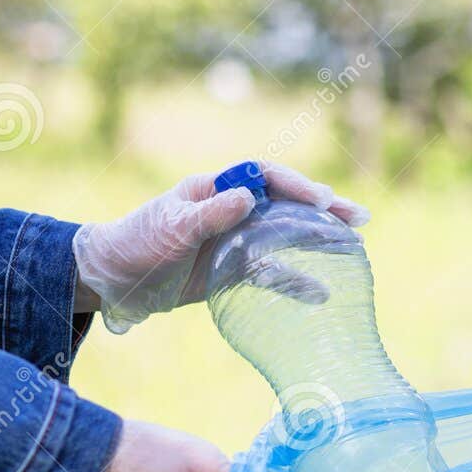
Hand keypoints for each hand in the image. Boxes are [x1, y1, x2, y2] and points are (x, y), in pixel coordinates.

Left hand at [72, 162, 368, 332]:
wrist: (111, 280)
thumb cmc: (135, 244)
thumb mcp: (171, 229)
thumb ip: (210, 215)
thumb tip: (250, 198)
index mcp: (215, 188)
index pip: (265, 177)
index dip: (296, 186)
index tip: (320, 201)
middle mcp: (231, 210)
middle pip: (286, 204)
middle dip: (324, 210)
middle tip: (360, 218)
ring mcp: (234, 241)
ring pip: (286, 237)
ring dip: (318, 242)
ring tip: (355, 247)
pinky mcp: (232, 271)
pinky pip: (271, 273)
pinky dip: (294, 281)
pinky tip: (321, 294)